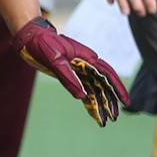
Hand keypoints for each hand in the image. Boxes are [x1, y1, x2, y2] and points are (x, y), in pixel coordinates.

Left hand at [15, 18, 129, 124]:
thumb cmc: (43, 44)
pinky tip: (93, 111)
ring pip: (95, 88)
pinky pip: (83, 88)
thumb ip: (68, 78)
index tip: (126, 102)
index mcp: (87, 58)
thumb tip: (82, 96)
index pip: (108, 74)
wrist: (31, 37)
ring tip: (106, 118)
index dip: (118, 88)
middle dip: (110, 100)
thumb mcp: (55, 60)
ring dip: (101, 102)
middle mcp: (86, 64)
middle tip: (115, 117)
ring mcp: (79, 69)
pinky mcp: (71, 74)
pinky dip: (89, 99)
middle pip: (103, 84)